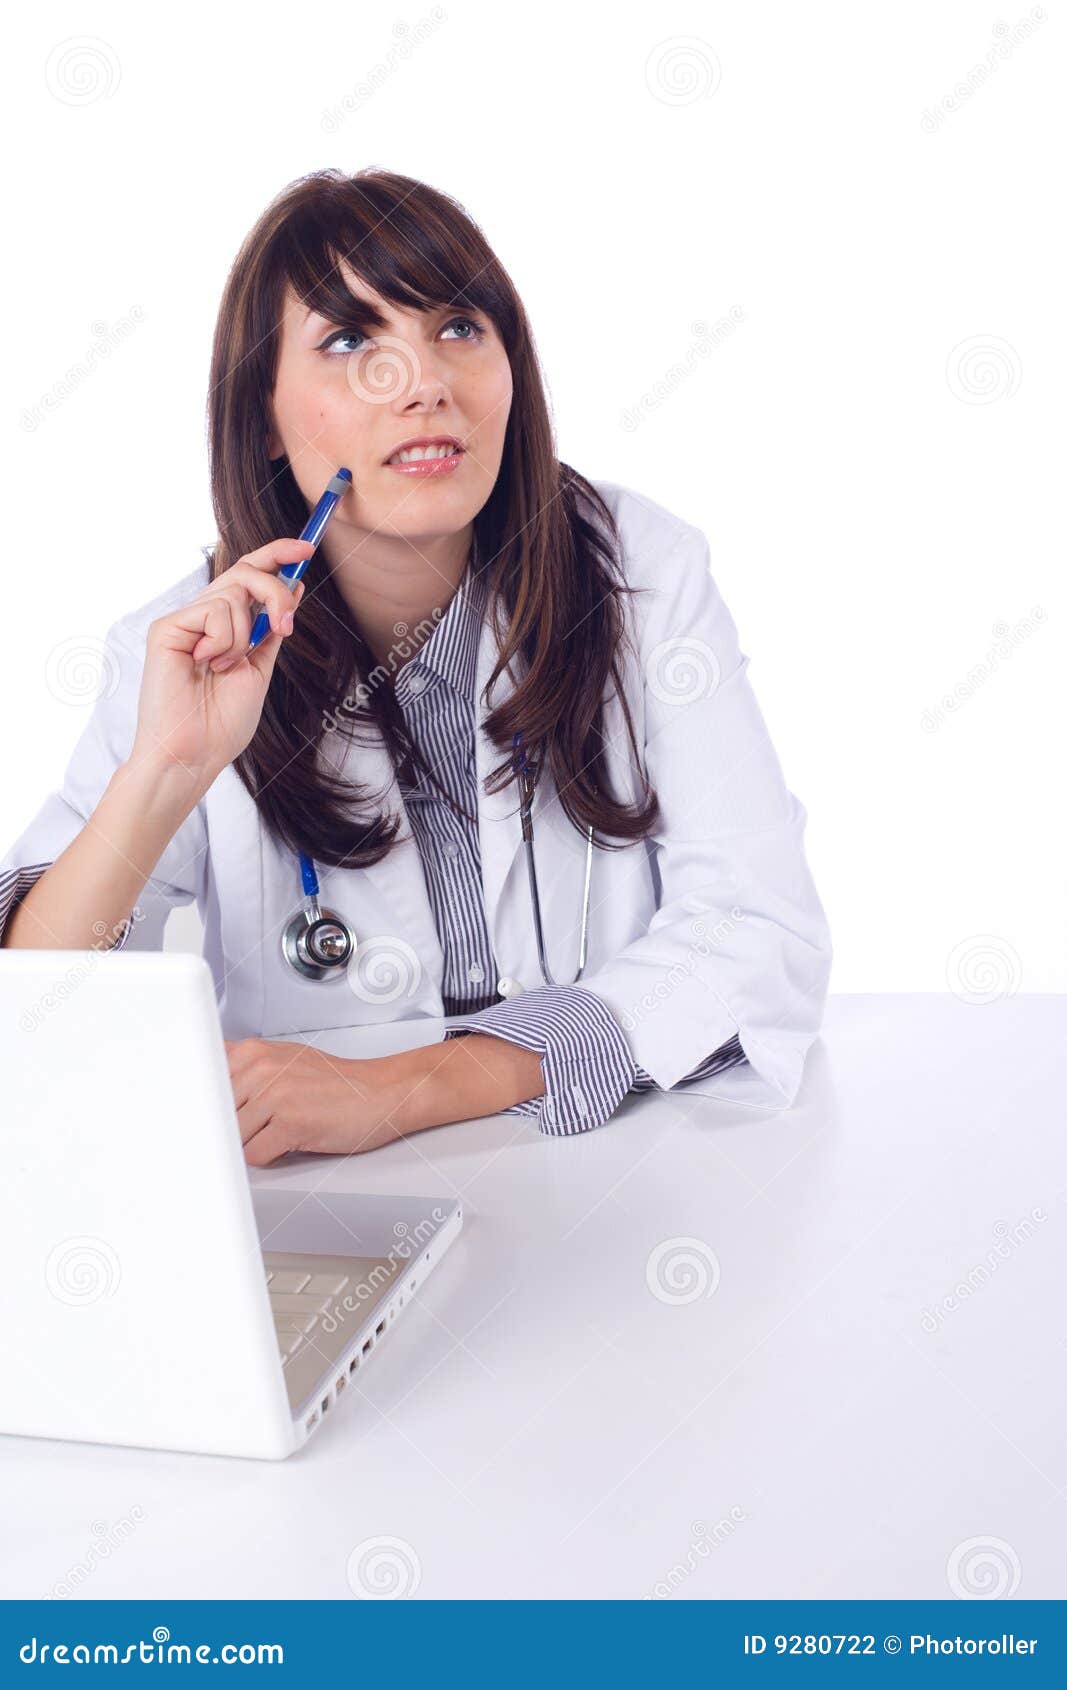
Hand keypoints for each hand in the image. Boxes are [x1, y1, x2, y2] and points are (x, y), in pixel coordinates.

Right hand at [130, 537, 314, 792]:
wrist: (194, 754)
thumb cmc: (221, 723)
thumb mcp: (260, 668)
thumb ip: (272, 628)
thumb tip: (295, 585)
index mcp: (224, 626)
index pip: (249, 575)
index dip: (277, 555)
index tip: (306, 548)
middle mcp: (202, 618)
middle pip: (244, 571)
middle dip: (275, 591)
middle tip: (285, 627)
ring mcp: (183, 621)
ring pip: (233, 594)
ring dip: (244, 637)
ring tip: (224, 669)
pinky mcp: (167, 627)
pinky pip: (214, 611)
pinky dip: (224, 641)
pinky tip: (207, 666)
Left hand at [224, 1038, 404, 1165]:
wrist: (382, 1092)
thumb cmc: (337, 1081)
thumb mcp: (284, 1057)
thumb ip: (245, 1064)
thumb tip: (209, 1072)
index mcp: (254, 1052)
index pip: (203, 1086)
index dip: (207, 1109)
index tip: (206, 1119)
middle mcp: (261, 1069)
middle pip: (216, 1115)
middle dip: (231, 1130)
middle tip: (256, 1129)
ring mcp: (275, 1095)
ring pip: (233, 1138)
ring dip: (252, 1144)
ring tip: (278, 1133)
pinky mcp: (291, 1123)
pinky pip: (254, 1156)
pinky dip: (268, 1158)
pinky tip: (287, 1144)